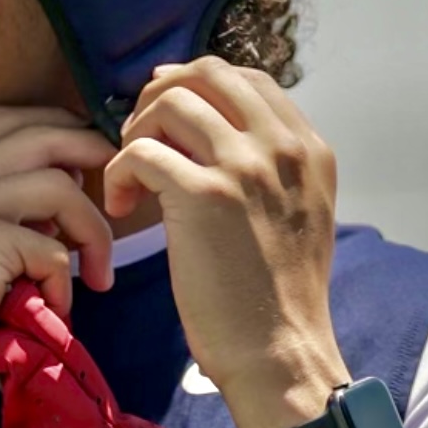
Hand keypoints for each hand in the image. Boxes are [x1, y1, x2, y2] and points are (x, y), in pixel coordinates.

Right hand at [0, 106, 116, 417]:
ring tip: (98, 275)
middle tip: (117, 193)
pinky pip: (53, 249)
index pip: (3, 120)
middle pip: (37, 134)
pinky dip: (65, 284)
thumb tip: (64, 187)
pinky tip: (53, 312)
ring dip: (92, 232)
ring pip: (58, 187)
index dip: (55, 127)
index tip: (87, 158)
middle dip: (90, 153)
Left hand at [104, 60, 349, 427]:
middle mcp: (282, 146)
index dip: (196, 85)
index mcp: (309, 148)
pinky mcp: (204, 196)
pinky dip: (119, 173)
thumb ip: (275, 169)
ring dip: (136, 133)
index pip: (246, 79)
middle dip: (160, 95)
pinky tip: (121, 208)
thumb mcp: (301, 216)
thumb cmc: (278, 299)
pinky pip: (141, 150)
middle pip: (206, 74)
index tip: (166, 114)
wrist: (280, 353)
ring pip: (169, 103)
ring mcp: (244, 166)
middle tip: (139, 135)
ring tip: (130, 179)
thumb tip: (223, 132)